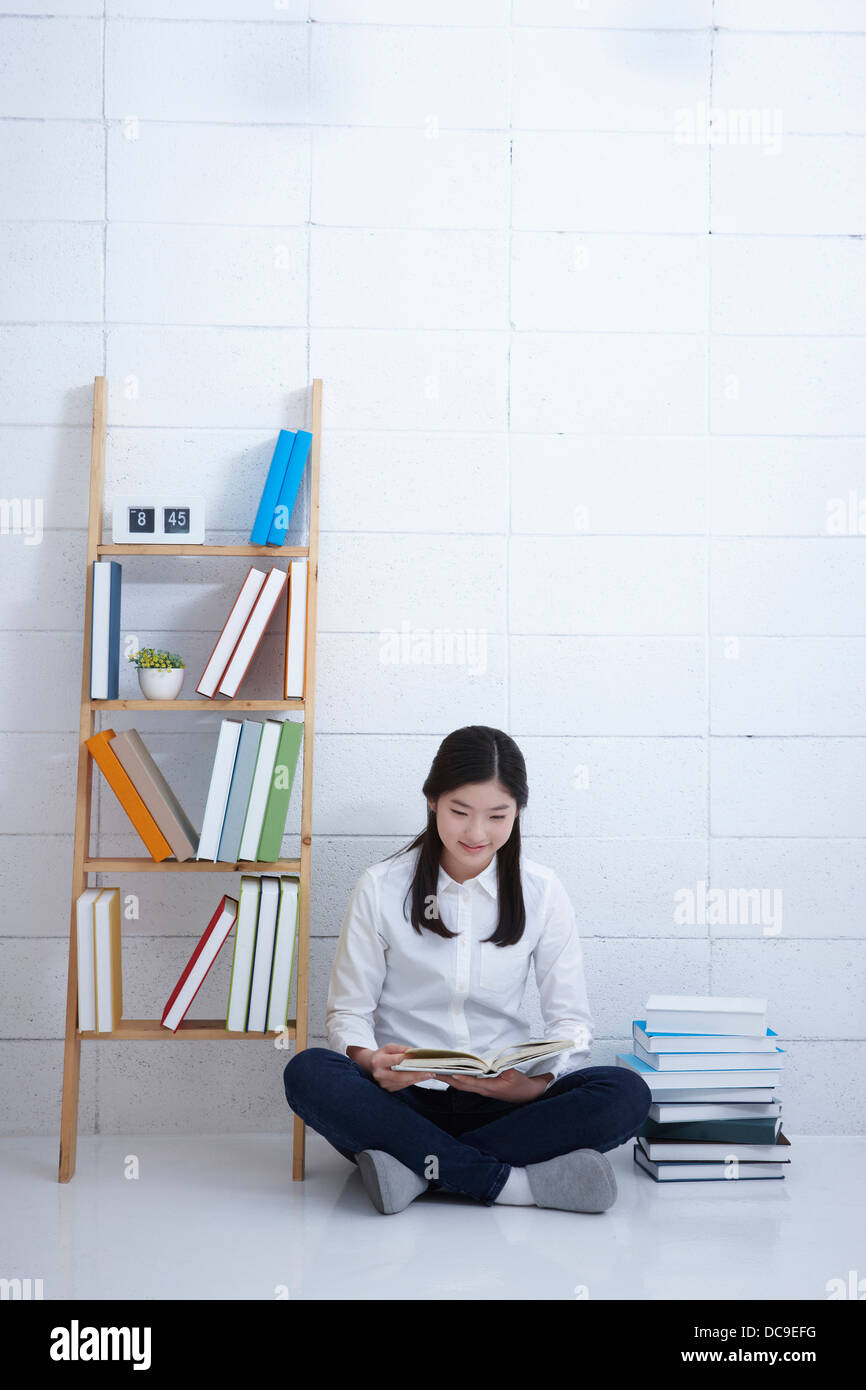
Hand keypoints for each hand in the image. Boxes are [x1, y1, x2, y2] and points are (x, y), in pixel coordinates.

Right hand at [370, 1043, 437, 1091]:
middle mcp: (380, 1075)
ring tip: (429, 1074)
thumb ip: (400, 1048)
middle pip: (400, 1076)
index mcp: (378, 1062)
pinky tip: (421, 1077)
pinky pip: (402, 1086)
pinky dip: (412, 1081)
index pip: (396, 1060)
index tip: (420, 1058)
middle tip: (429, 1072)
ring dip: (417, 1079)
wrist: (370, 1065)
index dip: (408, 1059)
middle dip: (416, 1074)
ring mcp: (384, 1084)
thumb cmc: (381, 1055)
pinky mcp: (388, 1089)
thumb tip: (412, 1052)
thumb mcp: (388, 1047)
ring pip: (403, 1082)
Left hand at [432, 1068, 548, 1103]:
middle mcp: (484, 1089)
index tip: (449, 1073)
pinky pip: (468, 1082)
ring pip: (462, 1084)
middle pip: (461, 1084)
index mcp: (490, 1087)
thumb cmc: (524, 1086)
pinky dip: (459, 1077)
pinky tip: (453, 1072)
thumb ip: (510, 1071)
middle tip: (434, 1070)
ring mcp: (484, 1089)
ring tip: (438, 1070)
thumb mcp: (518, 1076)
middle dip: (447, 1078)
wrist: (530, 1094)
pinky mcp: (486, 1087)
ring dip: (450, 1078)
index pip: (471, 1082)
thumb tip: (503, 1068)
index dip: (460, 1078)